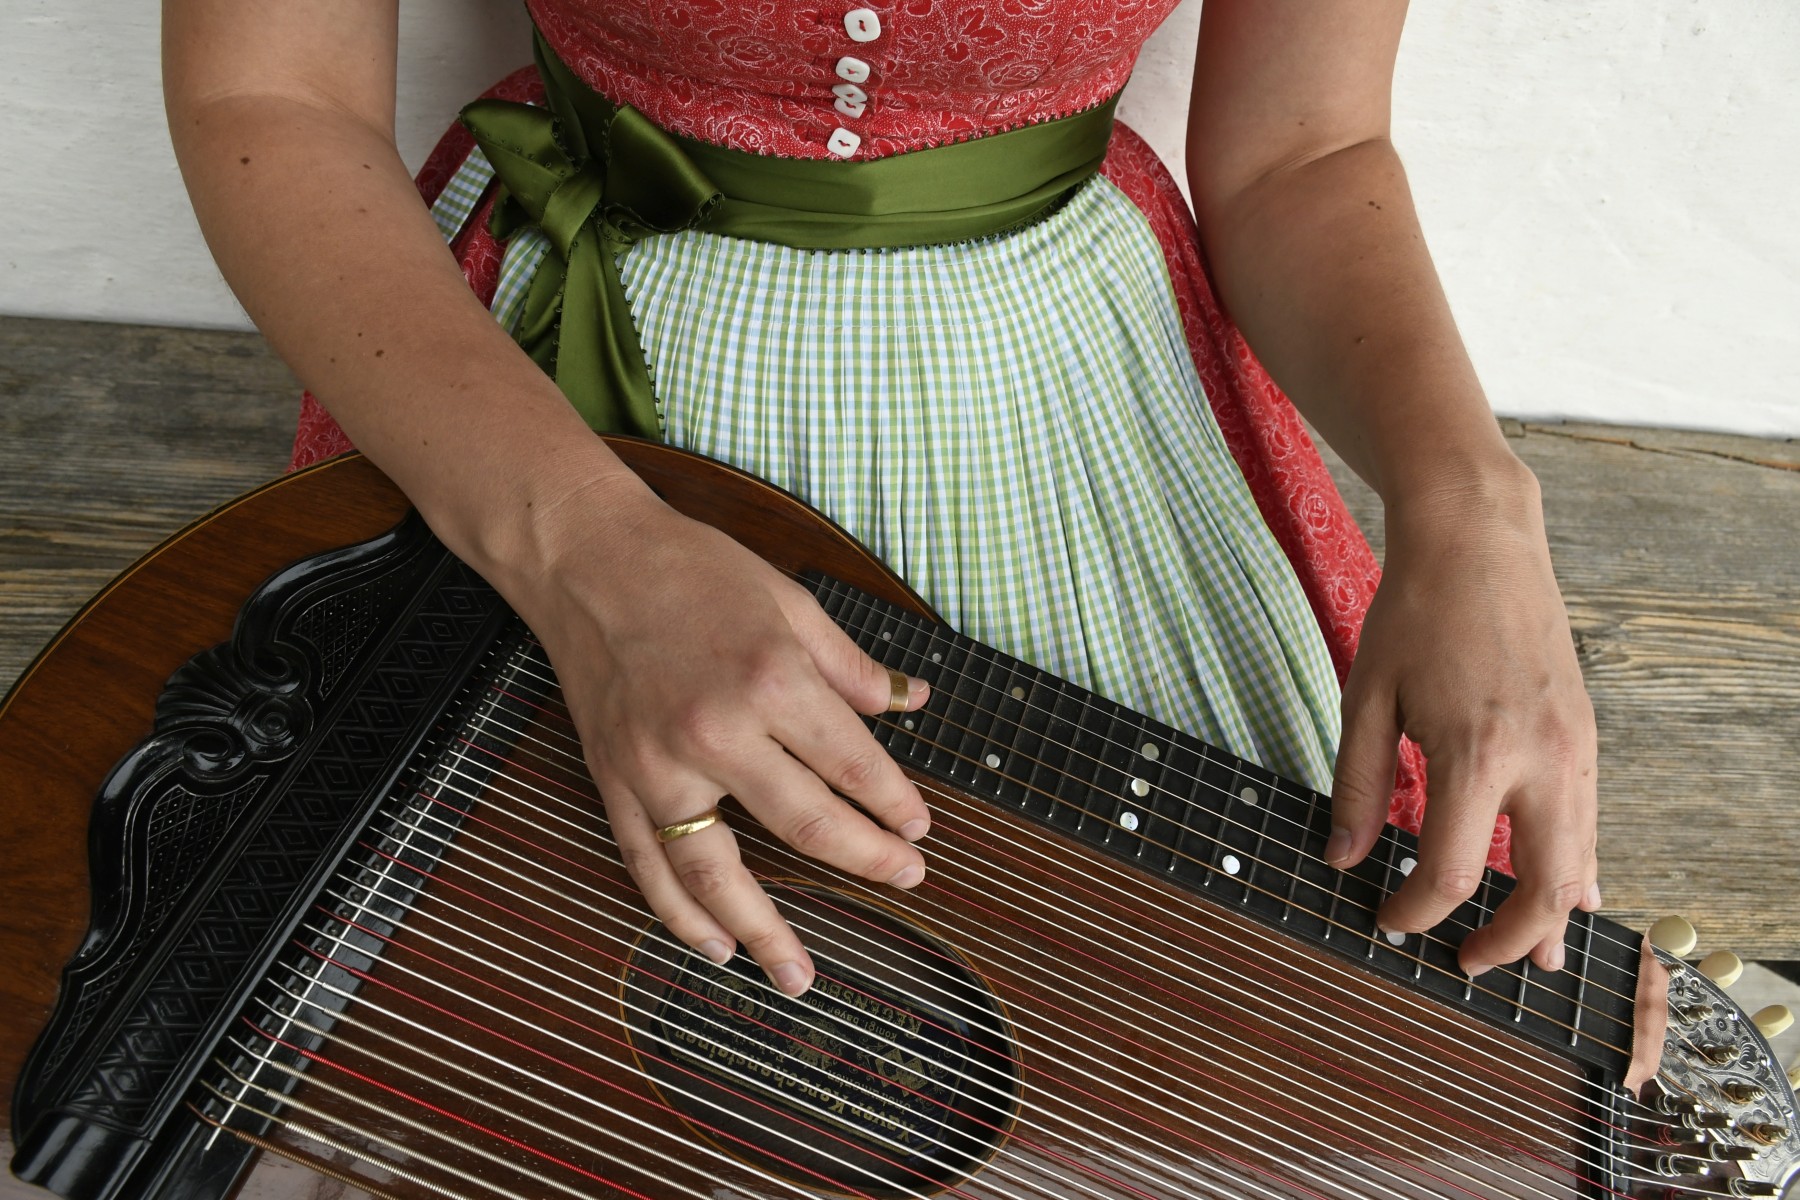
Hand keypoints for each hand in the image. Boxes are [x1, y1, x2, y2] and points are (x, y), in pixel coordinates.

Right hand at [513, 476, 931, 995]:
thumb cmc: (691, 568)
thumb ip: (852, 666)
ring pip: (718, 872)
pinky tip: (714, 947)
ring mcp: (658, 764)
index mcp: (772, 679)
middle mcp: (716, 731)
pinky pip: (649, 866)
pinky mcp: (615, 780)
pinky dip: (680, 915)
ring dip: (765, 930)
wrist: (586, 556)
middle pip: (806, 824)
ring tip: (799, 975)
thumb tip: (910, 702)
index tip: (920, 830)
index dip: (896, 805)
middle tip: (904, 882)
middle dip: (865, 860)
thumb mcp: (790, 600)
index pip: (853, 765)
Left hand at [1326, 464, 1600, 975]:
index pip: (1448, 872)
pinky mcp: (1587, 736)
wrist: (1480, 540)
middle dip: (1505, 941)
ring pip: (1580, 864)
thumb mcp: (1365, 696)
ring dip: (1551, 915)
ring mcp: (1575, 749)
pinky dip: (1578, 867)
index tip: (1384, 918)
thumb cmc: (1415, 611)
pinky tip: (1569, 896)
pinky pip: (1591, 822)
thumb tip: (1342, 859)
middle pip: (1542, 891)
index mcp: (1475, 754)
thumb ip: (1356, 785)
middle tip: (1463, 961)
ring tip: (1522, 954)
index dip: (1412, 911)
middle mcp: (1541, 760)